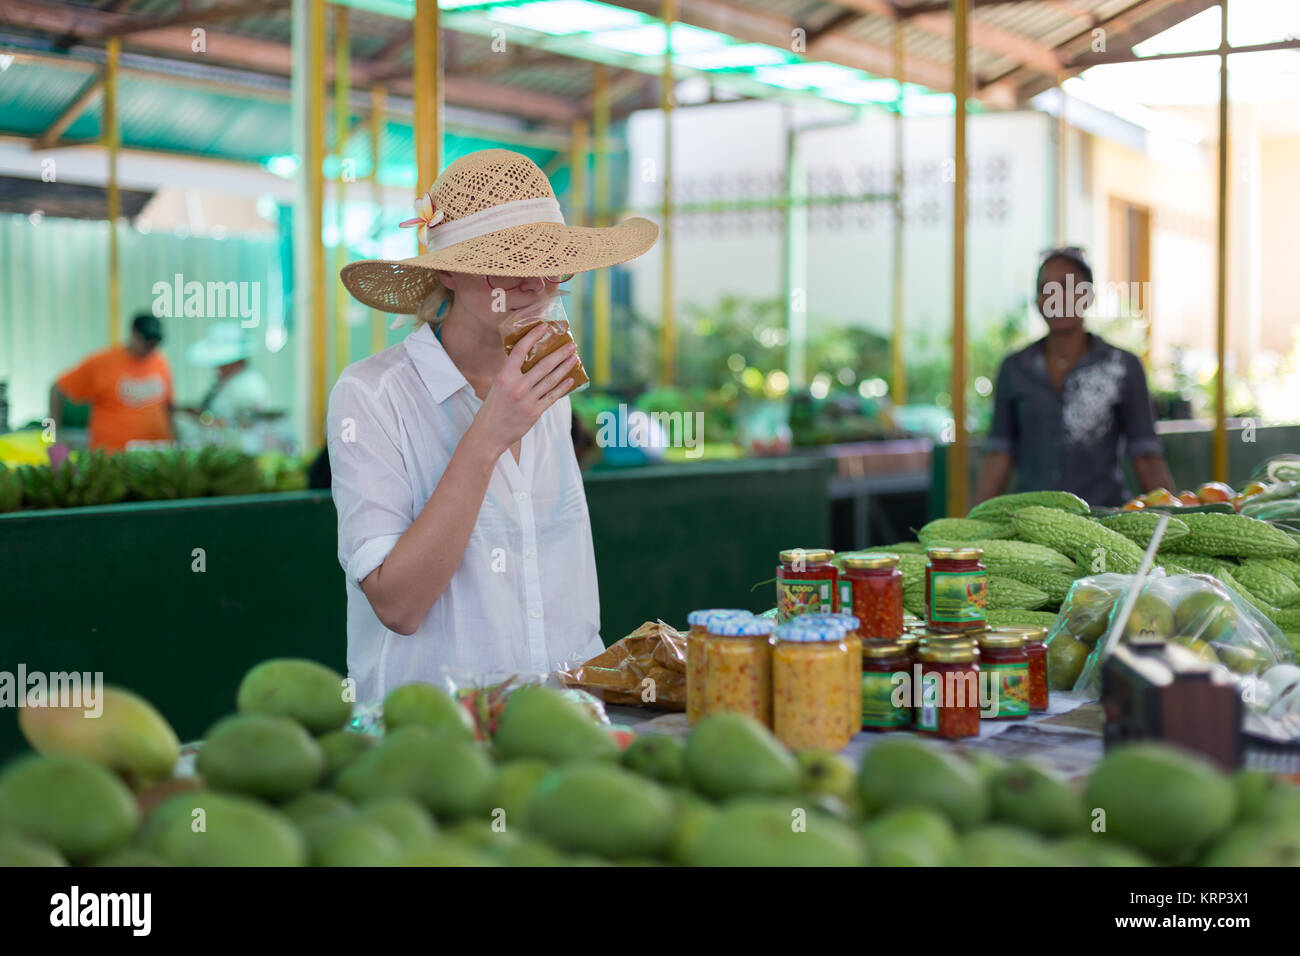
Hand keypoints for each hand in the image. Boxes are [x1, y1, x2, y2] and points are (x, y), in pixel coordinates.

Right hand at [469, 323, 578, 456]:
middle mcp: (516, 386)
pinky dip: (563, 386)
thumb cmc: (493, 407)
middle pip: (543, 365)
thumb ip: (511, 372)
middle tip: (572, 344)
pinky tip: (570, 379)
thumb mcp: (498, 385)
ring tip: (574, 358)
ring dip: (565, 367)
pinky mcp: (535, 412)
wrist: (489, 433)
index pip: (519, 350)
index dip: (533, 336)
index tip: (544, 326)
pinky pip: (552, 396)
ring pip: (551, 379)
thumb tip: (528, 358)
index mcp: (504, 376)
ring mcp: (527, 400)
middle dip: (560, 353)